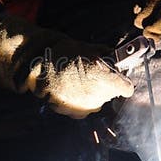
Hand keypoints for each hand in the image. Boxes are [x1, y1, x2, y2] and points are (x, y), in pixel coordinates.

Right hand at [0, 13, 133, 117]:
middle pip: (112, 95)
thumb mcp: (86, 48)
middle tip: (95, 74)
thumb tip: (120, 56)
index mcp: (101, 76)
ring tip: (80, 81)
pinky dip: (81, 100)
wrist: (35, 65)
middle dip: (107, 86)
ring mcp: (83, 106)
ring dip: (95, 93)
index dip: (124, 83)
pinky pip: (84, 107)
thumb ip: (106, 54)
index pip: (126, 88)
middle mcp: (94, 94)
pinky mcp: (71, 112)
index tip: (121, 79)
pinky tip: (72, 89)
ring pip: (99, 102)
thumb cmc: (62, 53)